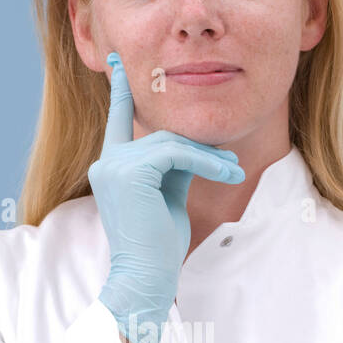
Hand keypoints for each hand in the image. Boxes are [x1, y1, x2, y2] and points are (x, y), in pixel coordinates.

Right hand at [90, 51, 243, 342]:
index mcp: (111, 167)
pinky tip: (227, 174)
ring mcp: (114, 166)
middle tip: (232, 164)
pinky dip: (207, 161)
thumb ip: (173, 166)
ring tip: (235, 173)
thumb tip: (195, 146)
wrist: (144, 279)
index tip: (119, 64)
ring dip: (210, 157)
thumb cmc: (158, 247)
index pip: (117, 120)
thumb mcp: (168, 196)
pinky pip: (178, 152)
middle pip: (160, 134)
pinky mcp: (131, 171)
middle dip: (199, 147)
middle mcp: (107, 162)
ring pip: (172, 142)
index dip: (120, 92)